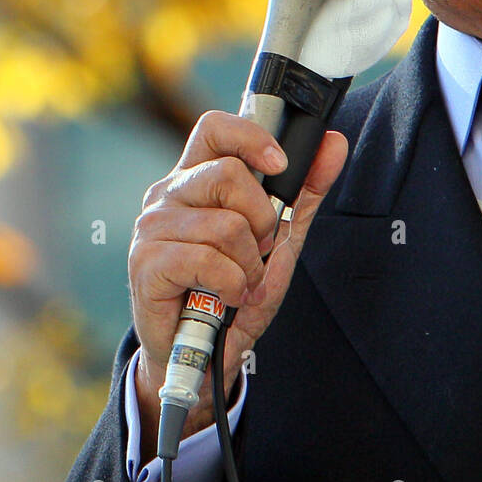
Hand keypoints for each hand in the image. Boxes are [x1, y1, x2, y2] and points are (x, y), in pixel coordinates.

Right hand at [128, 111, 347, 456]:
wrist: (205, 353)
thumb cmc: (235, 287)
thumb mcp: (281, 237)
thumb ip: (305, 190)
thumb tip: (335, 142)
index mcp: (196, 177)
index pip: (214, 127)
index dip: (251, 136)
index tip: (280, 163)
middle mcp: (168, 194)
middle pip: (229, 174)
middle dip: (262, 219)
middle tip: (259, 249)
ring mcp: (152, 228)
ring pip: (226, 225)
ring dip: (249, 264)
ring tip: (242, 281)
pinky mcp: (146, 264)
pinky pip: (207, 260)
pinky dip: (232, 284)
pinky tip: (226, 297)